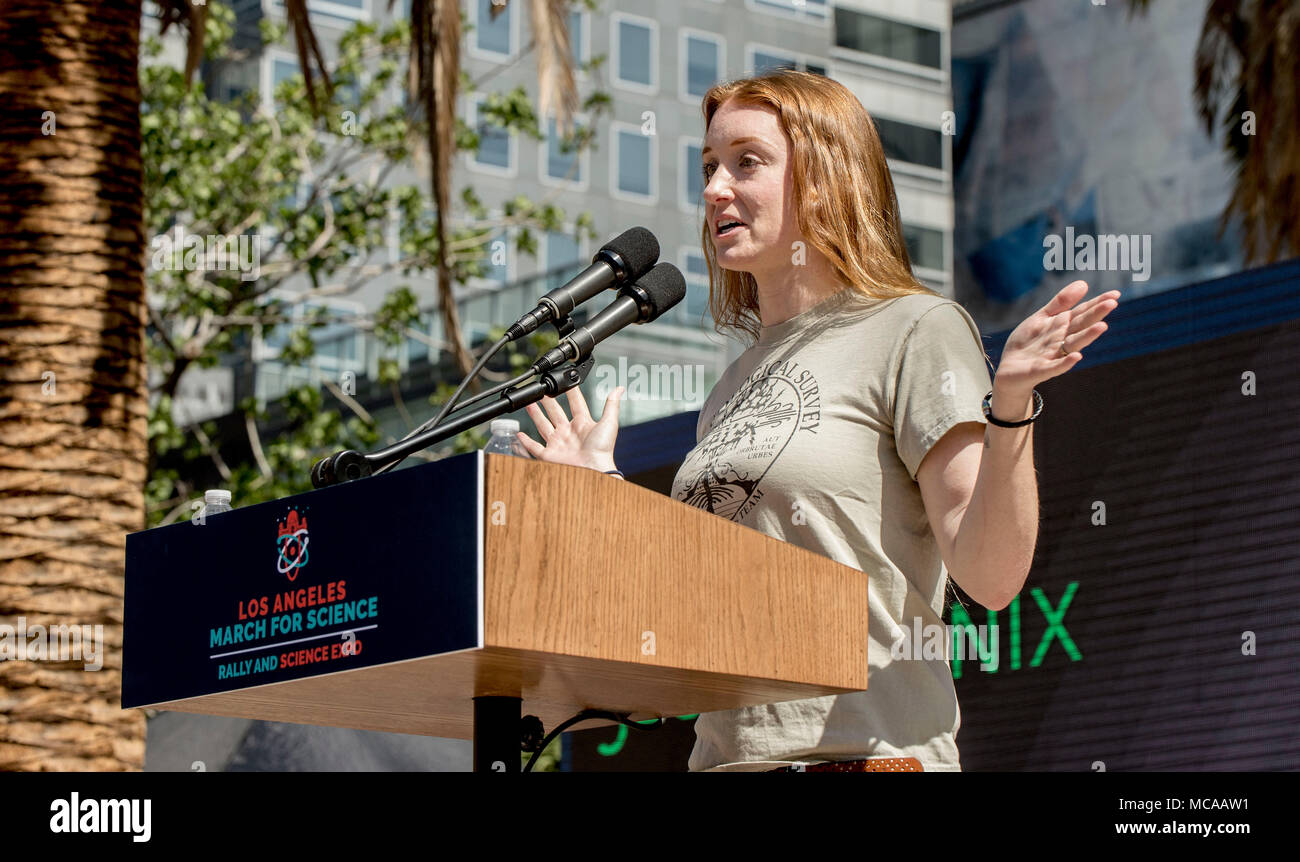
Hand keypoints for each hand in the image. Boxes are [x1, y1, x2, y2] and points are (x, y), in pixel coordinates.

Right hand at [517, 386, 624, 471]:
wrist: (593, 470)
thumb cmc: (602, 450)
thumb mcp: (609, 423)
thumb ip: (612, 405)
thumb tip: (620, 388)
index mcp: (583, 424)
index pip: (575, 403)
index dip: (571, 392)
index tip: (566, 381)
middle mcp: (569, 432)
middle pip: (556, 412)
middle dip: (549, 401)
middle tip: (542, 390)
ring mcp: (558, 443)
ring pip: (543, 426)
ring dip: (536, 414)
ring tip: (529, 403)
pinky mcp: (549, 454)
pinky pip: (535, 447)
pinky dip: (526, 442)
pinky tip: (519, 434)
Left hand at [994, 281, 1119, 396]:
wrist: (1009, 369)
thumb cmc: (1028, 342)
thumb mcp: (1042, 317)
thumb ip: (1061, 303)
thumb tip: (1084, 283)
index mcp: (1062, 326)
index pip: (1083, 313)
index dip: (1097, 303)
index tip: (1115, 294)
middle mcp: (1062, 340)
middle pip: (1081, 326)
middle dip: (1095, 315)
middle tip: (1112, 304)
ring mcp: (1053, 356)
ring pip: (1073, 344)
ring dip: (1087, 336)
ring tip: (1102, 326)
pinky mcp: (1040, 370)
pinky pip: (1054, 367)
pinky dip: (1065, 362)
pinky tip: (1076, 356)